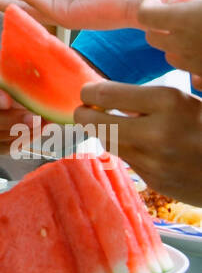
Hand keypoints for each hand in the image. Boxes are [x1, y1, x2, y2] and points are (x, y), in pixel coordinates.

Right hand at [0, 60, 35, 152]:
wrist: (0, 86)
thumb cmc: (2, 74)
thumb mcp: (6, 68)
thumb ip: (15, 78)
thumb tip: (35, 93)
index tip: (7, 101)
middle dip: (9, 120)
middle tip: (33, 118)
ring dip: (19, 132)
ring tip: (42, 124)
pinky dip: (19, 141)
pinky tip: (35, 132)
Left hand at [76, 81, 201, 205]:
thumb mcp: (189, 100)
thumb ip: (152, 98)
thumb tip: (112, 95)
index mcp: (169, 100)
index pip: (106, 93)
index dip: (90, 92)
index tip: (87, 92)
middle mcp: (157, 130)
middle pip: (96, 121)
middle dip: (84, 114)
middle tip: (83, 109)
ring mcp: (154, 159)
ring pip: (107, 142)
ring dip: (101, 132)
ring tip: (104, 123)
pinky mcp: (154, 180)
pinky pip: (127, 159)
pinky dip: (123, 149)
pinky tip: (132, 141)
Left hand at [138, 0, 201, 75]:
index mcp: (181, 20)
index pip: (145, 14)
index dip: (153, 2)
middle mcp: (183, 44)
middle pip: (153, 37)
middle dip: (161, 24)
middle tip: (180, 12)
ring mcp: (194, 63)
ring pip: (170, 55)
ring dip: (175, 43)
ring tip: (195, 29)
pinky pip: (190, 73)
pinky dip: (191, 63)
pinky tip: (200, 51)